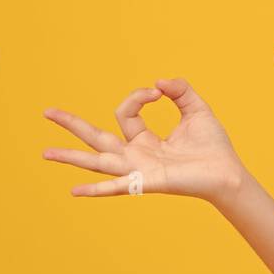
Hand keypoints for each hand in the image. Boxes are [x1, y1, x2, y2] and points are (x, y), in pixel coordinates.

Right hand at [42, 78, 246, 204]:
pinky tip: (74, 191)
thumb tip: (159, 81)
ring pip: (98, 161)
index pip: (125, 113)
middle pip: (96, 138)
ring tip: (45, 153)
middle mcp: (135, 155)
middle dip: (72, 125)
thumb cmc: (212, 147)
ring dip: (71, 157)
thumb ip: (180, 91)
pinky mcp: (147, 182)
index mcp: (144, 140)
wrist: (228, 172)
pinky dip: (97, 189)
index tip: (158, 91)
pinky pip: (118, 186)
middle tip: (46, 111)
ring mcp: (138, 170)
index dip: (138, 96)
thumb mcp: (197, 110)